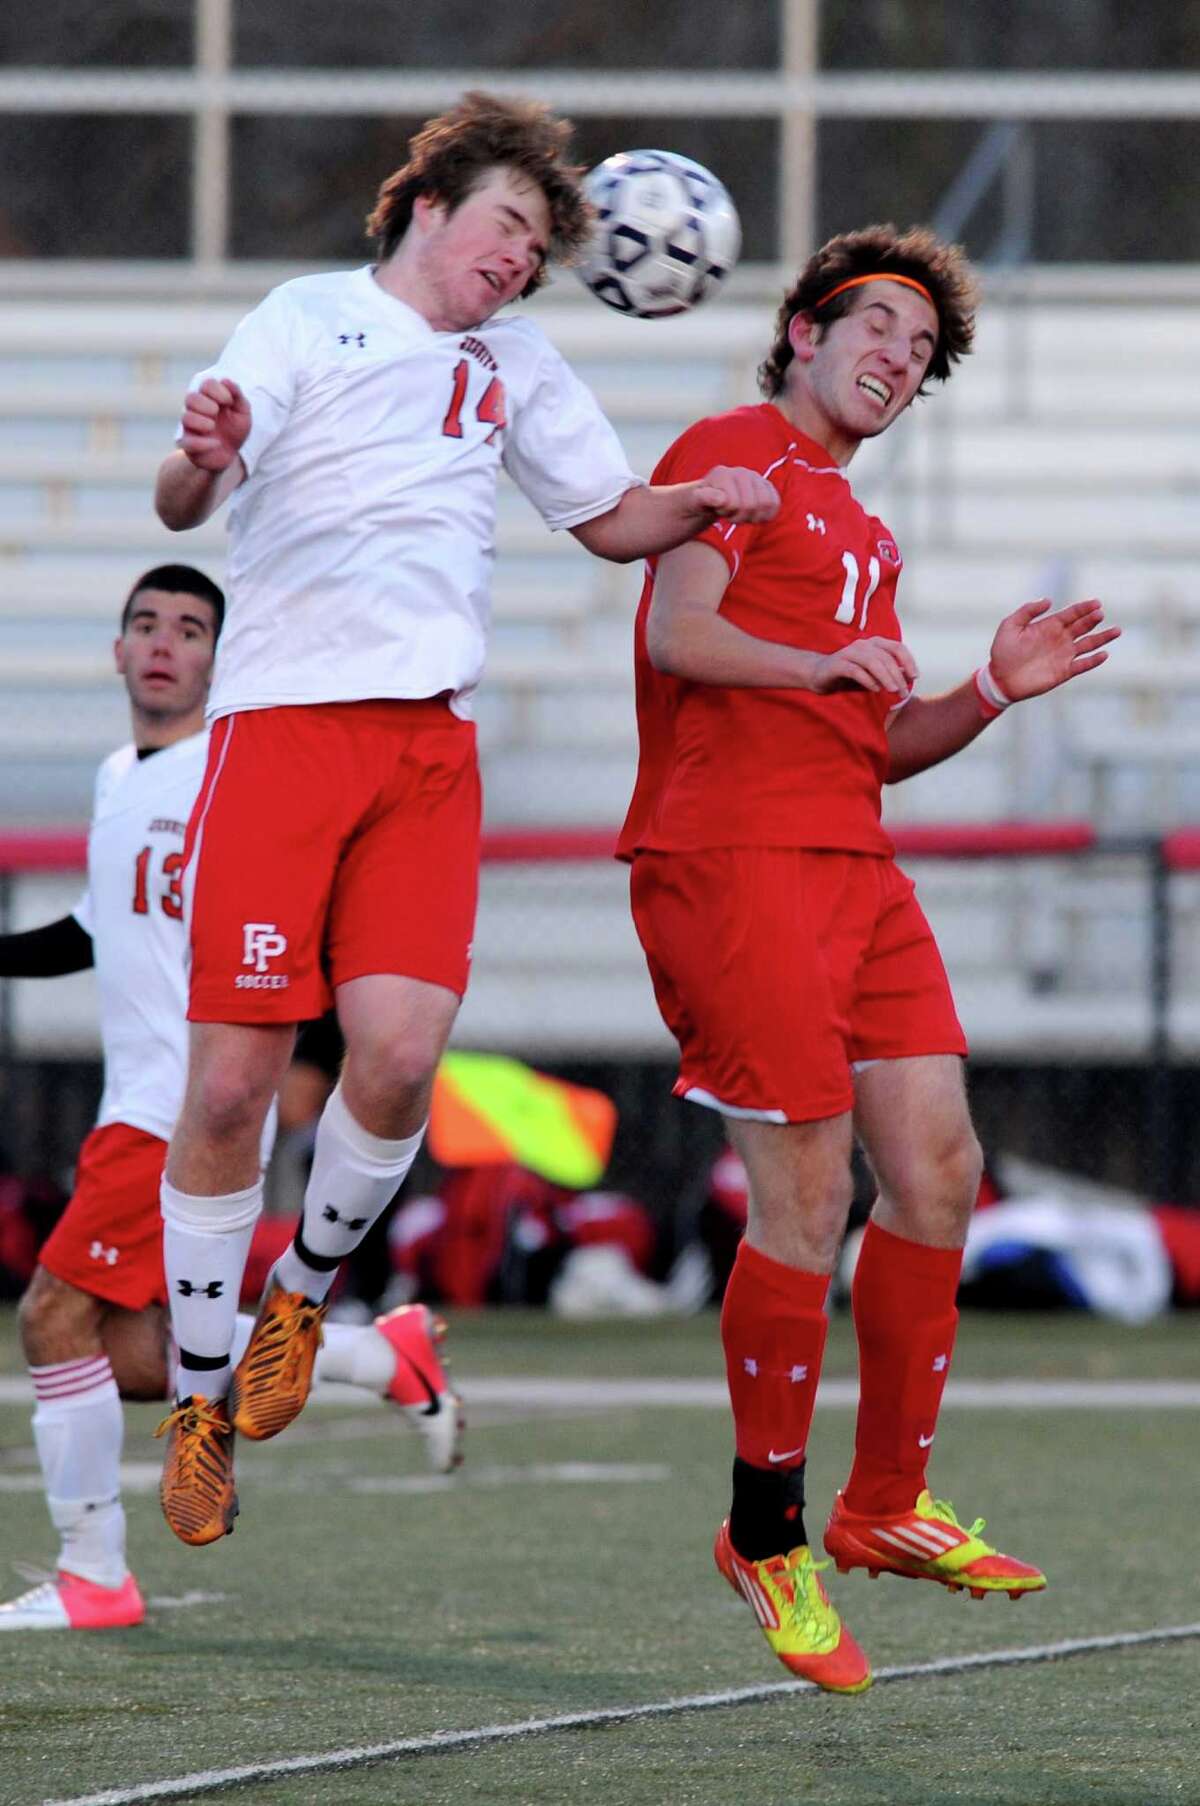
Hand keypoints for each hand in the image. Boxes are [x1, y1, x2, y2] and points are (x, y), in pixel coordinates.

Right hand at [178, 377, 251, 472]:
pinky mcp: (189, 445)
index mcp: (209, 399)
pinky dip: (201, 442)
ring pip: (186, 418)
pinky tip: (215, 443)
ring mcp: (191, 427)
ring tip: (212, 426)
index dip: (217, 389)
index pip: (207, 384)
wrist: (229, 455)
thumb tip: (226, 380)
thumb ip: (237, 396)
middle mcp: (196, 411)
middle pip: (191, 398)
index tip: (229, 401)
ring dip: (201, 421)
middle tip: (217, 412)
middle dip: (206, 404)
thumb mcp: (242, 413)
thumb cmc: (234, 430)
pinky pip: (186, 442)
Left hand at [691, 466, 779, 523]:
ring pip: (767, 504)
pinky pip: (776, 503)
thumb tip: (721, 499)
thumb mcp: (695, 501)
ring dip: (753, 517)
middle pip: (752, 505)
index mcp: (723, 474)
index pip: (734, 503)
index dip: (726, 512)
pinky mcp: (766, 486)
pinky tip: (753, 515)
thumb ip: (704, 498)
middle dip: (739, 517)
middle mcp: (741, 472)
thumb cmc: (702, 501)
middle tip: (729, 513)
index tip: (718, 509)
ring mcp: (755, 477)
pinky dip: (766, 515)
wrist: (712, 497)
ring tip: (741, 513)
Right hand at [811, 636, 918, 696]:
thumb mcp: (874, 675)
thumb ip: (891, 673)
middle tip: (904, 692)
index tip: (915, 677)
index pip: (897, 648)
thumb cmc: (850, 675)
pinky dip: (867, 680)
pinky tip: (875, 689)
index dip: (908, 661)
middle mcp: (863, 645)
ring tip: (893, 690)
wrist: (819, 675)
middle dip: (897, 675)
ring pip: (872, 662)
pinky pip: (855, 670)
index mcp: (875, 644)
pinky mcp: (838, 664)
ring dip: (885, 677)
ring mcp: (849, 653)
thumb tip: (911, 676)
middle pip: (886, 657)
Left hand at [989, 598, 1119, 700]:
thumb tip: (1049, 600)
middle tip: (1100, 614)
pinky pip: (1083, 665)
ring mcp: (1063, 655)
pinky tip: (1104, 654)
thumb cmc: (1002, 651)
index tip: (1096, 603)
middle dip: (1092, 619)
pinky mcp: (1064, 672)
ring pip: (1088, 644)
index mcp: (1049, 626)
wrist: (1000, 679)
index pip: (1072, 614)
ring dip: (1103, 637)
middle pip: (1082, 626)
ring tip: (1117, 630)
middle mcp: (1060, 639)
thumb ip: (1027, 611)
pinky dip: (1093, 660)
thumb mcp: (1010, 626)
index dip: (1084, 608)